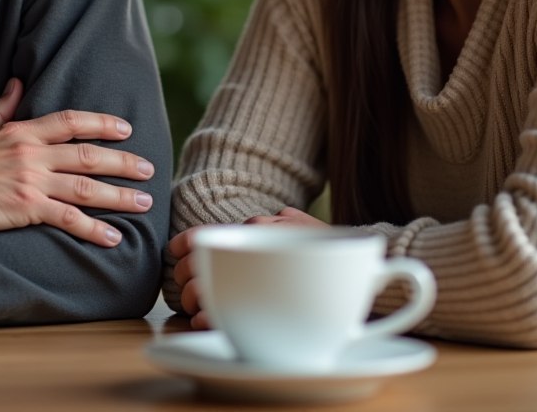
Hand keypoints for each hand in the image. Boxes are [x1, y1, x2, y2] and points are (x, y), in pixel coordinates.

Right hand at [0, 77, 155, 245]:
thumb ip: (0, 108)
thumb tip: (16, 85)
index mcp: (23, 132)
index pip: (72, 121)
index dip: (102, 124)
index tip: (125, 128)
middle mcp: (34, 154)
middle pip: (89, 155)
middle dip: (123, 162)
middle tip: (148, 169)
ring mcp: (33, 181)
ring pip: (87, 187)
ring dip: (119, 196)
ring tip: (143, 203)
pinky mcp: (27, 208)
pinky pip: (68, 219)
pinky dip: (93, 228)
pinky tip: (113, 236)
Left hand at [168, 208, 326, 329]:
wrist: (360, 279)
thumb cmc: (330, 252)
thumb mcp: (304, 225)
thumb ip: (284, 220)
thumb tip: (277, 216)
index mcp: (253, 231)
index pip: (203, 235)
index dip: (184, 244)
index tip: (176, 249)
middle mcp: (247, 252)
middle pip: (196, 264)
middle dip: (185, 275)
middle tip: (187, 283)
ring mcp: (251, 281)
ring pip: (202, 290)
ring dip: (192, 297)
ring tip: (195, 304)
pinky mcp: (256, 311)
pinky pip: (219, 315)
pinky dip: (205, 317)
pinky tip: (203, 319)